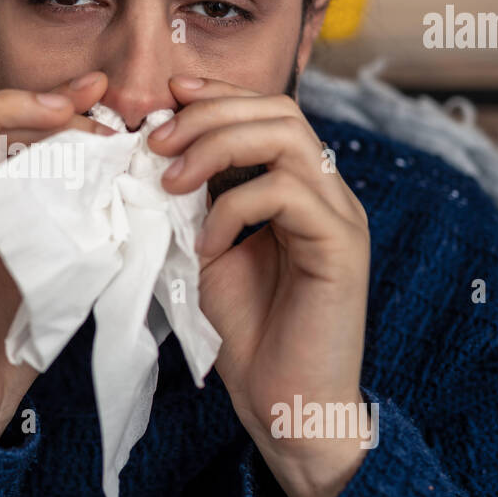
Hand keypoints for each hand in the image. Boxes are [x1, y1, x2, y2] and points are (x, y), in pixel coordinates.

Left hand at [147, 75, 370, 496]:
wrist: (285, 403)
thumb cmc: (247, 333)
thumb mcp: (207, 251)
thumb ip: (195, 201)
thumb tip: (154, 152)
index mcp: (300, 188)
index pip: (268, 112)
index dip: (219, 94)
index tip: (169, 96)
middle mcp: (327, 193)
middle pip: (279, 111)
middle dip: (209, 114)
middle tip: (156, 142)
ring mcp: (341, 215)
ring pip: (287, 138)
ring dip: (217, 147)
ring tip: (171, 182)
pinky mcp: (343, 245)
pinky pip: (287, 193)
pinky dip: (234, 208)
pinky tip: (207, 245)